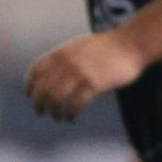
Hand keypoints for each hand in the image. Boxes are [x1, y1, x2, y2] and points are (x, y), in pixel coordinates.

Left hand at [25, 32, 142, 121]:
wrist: (131, 43)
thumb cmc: (107, 47)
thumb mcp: (80, 46)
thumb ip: (64, 58)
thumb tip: (52, 74)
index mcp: (61, 53)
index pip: (36, 71)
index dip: (30, 86)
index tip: (30, 96)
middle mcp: (67, 63)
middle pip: (43, 89)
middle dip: (39, 103)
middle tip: (41, 112)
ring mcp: (80, 73)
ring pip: (57, 99)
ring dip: (55, 112)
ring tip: (59, 117)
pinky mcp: (95, 84)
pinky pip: (75, 104)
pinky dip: (70, 114)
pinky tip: (72, 117)